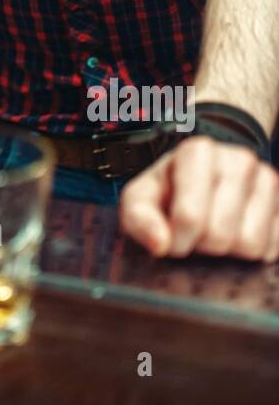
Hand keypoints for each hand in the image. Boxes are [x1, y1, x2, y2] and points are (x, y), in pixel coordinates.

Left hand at [119, 136, 278, 260]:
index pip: (190, 217)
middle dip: (202, 245)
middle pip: (220, 235)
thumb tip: (160, 243)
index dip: (177, 240)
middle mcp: (237, 159)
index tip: (171, 238)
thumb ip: (139, 219)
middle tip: (193, 233)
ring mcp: (266, 179)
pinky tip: (236, 233)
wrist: (201, 178)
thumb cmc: (168, 190)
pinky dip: (253, 252)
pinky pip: (273, 248)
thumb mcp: (140, 199)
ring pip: (250, 245)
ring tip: (214, 230)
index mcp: (198, 152)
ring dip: (228, 250)